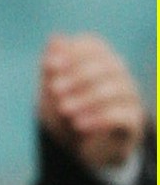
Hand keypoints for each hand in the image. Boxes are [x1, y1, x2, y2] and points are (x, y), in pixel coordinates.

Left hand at [38, 33, 145, 169]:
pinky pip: (122, 115)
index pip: (94, 45)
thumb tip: (54, 38)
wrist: (76, 146)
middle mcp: (119, 73)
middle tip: (55, 90)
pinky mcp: (133, 120)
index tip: (50, 66)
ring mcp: (129, 96)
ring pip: (116, 89)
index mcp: (98, 59)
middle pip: (107, 65)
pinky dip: (98, 118)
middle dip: (78, 76)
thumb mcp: (51, 91)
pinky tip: (78, 125)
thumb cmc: (63, 110)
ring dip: (86, 98)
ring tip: (64, 109)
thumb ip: (52, 66)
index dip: (72, 53)